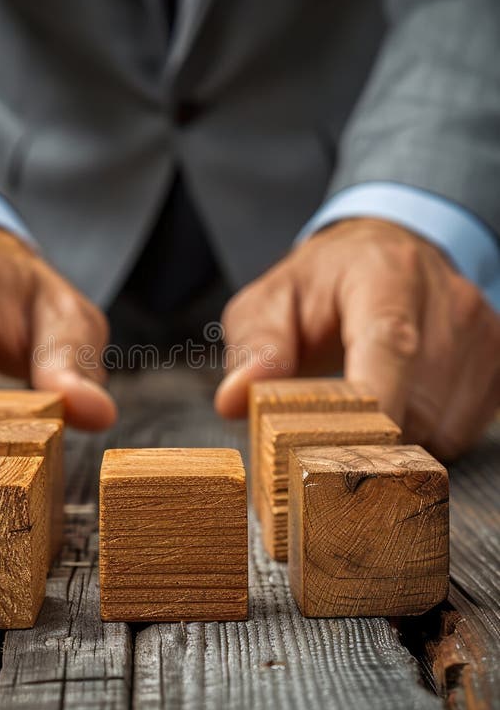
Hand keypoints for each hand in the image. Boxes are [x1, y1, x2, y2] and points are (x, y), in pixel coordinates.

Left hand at [215, 218, 499, 460]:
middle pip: (417, 401)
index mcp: (386, 274)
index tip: (340, 453)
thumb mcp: (270, 303)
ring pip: (441, 428)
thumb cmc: (323, 286)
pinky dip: (426, 435)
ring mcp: (480, 332)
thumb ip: (255, 349)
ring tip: (364, 405)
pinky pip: (461, 433)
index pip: (390, 345)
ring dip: (394, 439)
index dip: (371, 406)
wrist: (386, 256)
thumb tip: (235, 399)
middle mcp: (446, 299)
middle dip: (365, 434)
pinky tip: (400, 403)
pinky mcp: (496, 362)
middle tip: (326, 431)